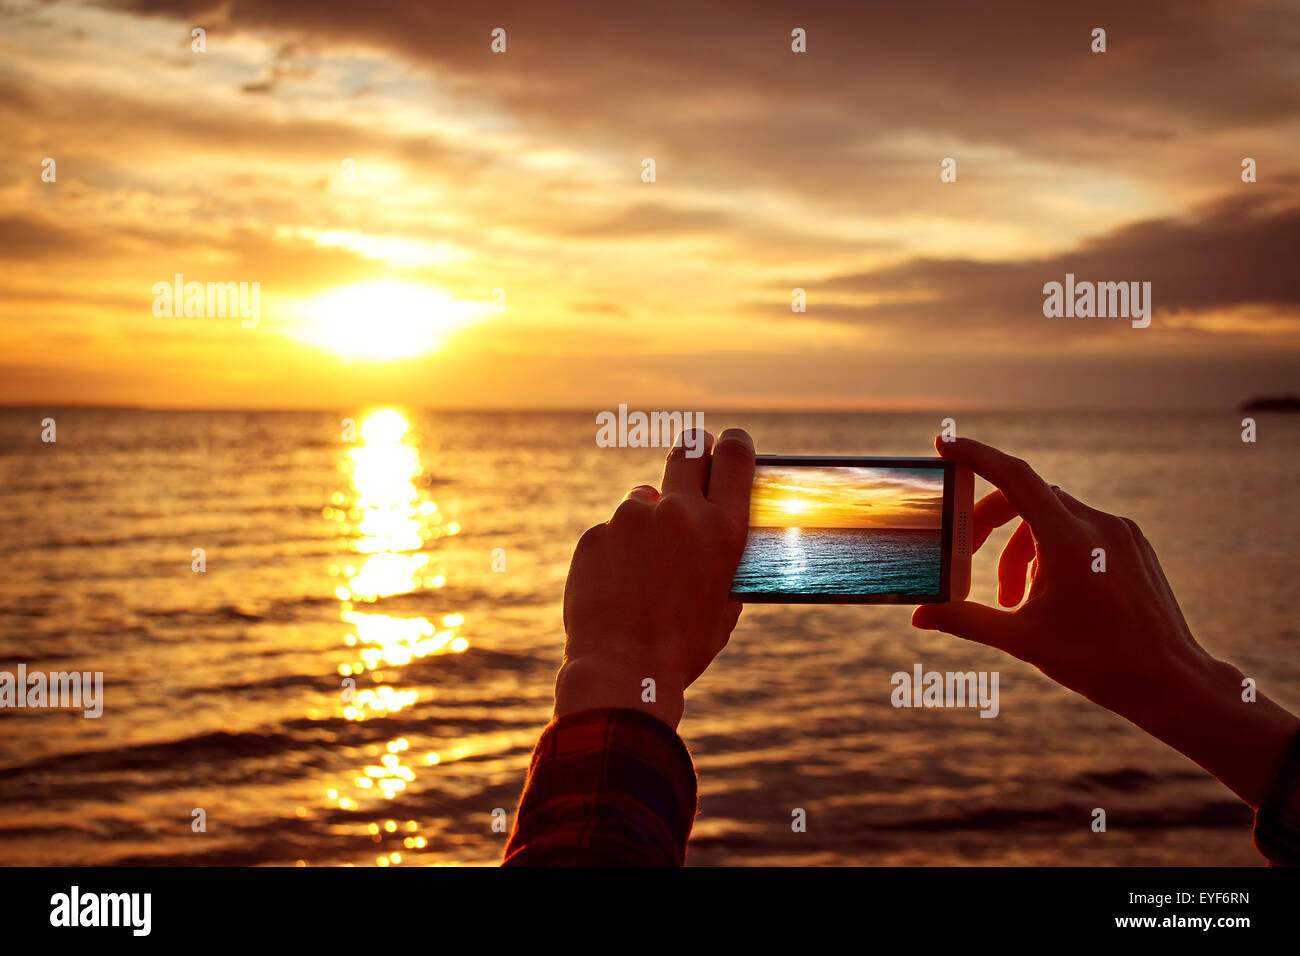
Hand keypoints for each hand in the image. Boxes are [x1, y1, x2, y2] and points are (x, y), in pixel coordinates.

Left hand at [555, 428, 754, 728]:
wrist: (622, 671)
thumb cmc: (682, 648)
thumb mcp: (724, 609)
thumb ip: (724, 568)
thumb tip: (719, 550)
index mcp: (723, 531)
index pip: (734, 456)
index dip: (734, 443)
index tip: (731, 442)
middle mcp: (680, 513)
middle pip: (687, 451)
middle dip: (692, 451)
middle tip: (691, 459)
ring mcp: (632, 520)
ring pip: (643, 499)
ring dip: (647, 520)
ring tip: (643, 570)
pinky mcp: (595, 534)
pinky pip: (611, 530)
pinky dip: (616, 550)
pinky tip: (616, 587)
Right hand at [912, 436, 1298, 807]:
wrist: (1171, 682)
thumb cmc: (1099, 662)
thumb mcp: (1022, 640)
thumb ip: (966, 620)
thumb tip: (920, 617)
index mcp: (1069, 540)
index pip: (1013, 477)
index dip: (975, 455)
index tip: (945, 444)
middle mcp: (1097, 524)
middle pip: (1026, 499)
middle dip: (990, 525)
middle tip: (968, 557)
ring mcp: (1120, 531)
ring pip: (1051, 518)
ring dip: (1022, 549)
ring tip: (1017, 600)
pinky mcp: (1133, 543)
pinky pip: (1080, 529)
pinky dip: (1052, 551)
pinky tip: (1053, 595)